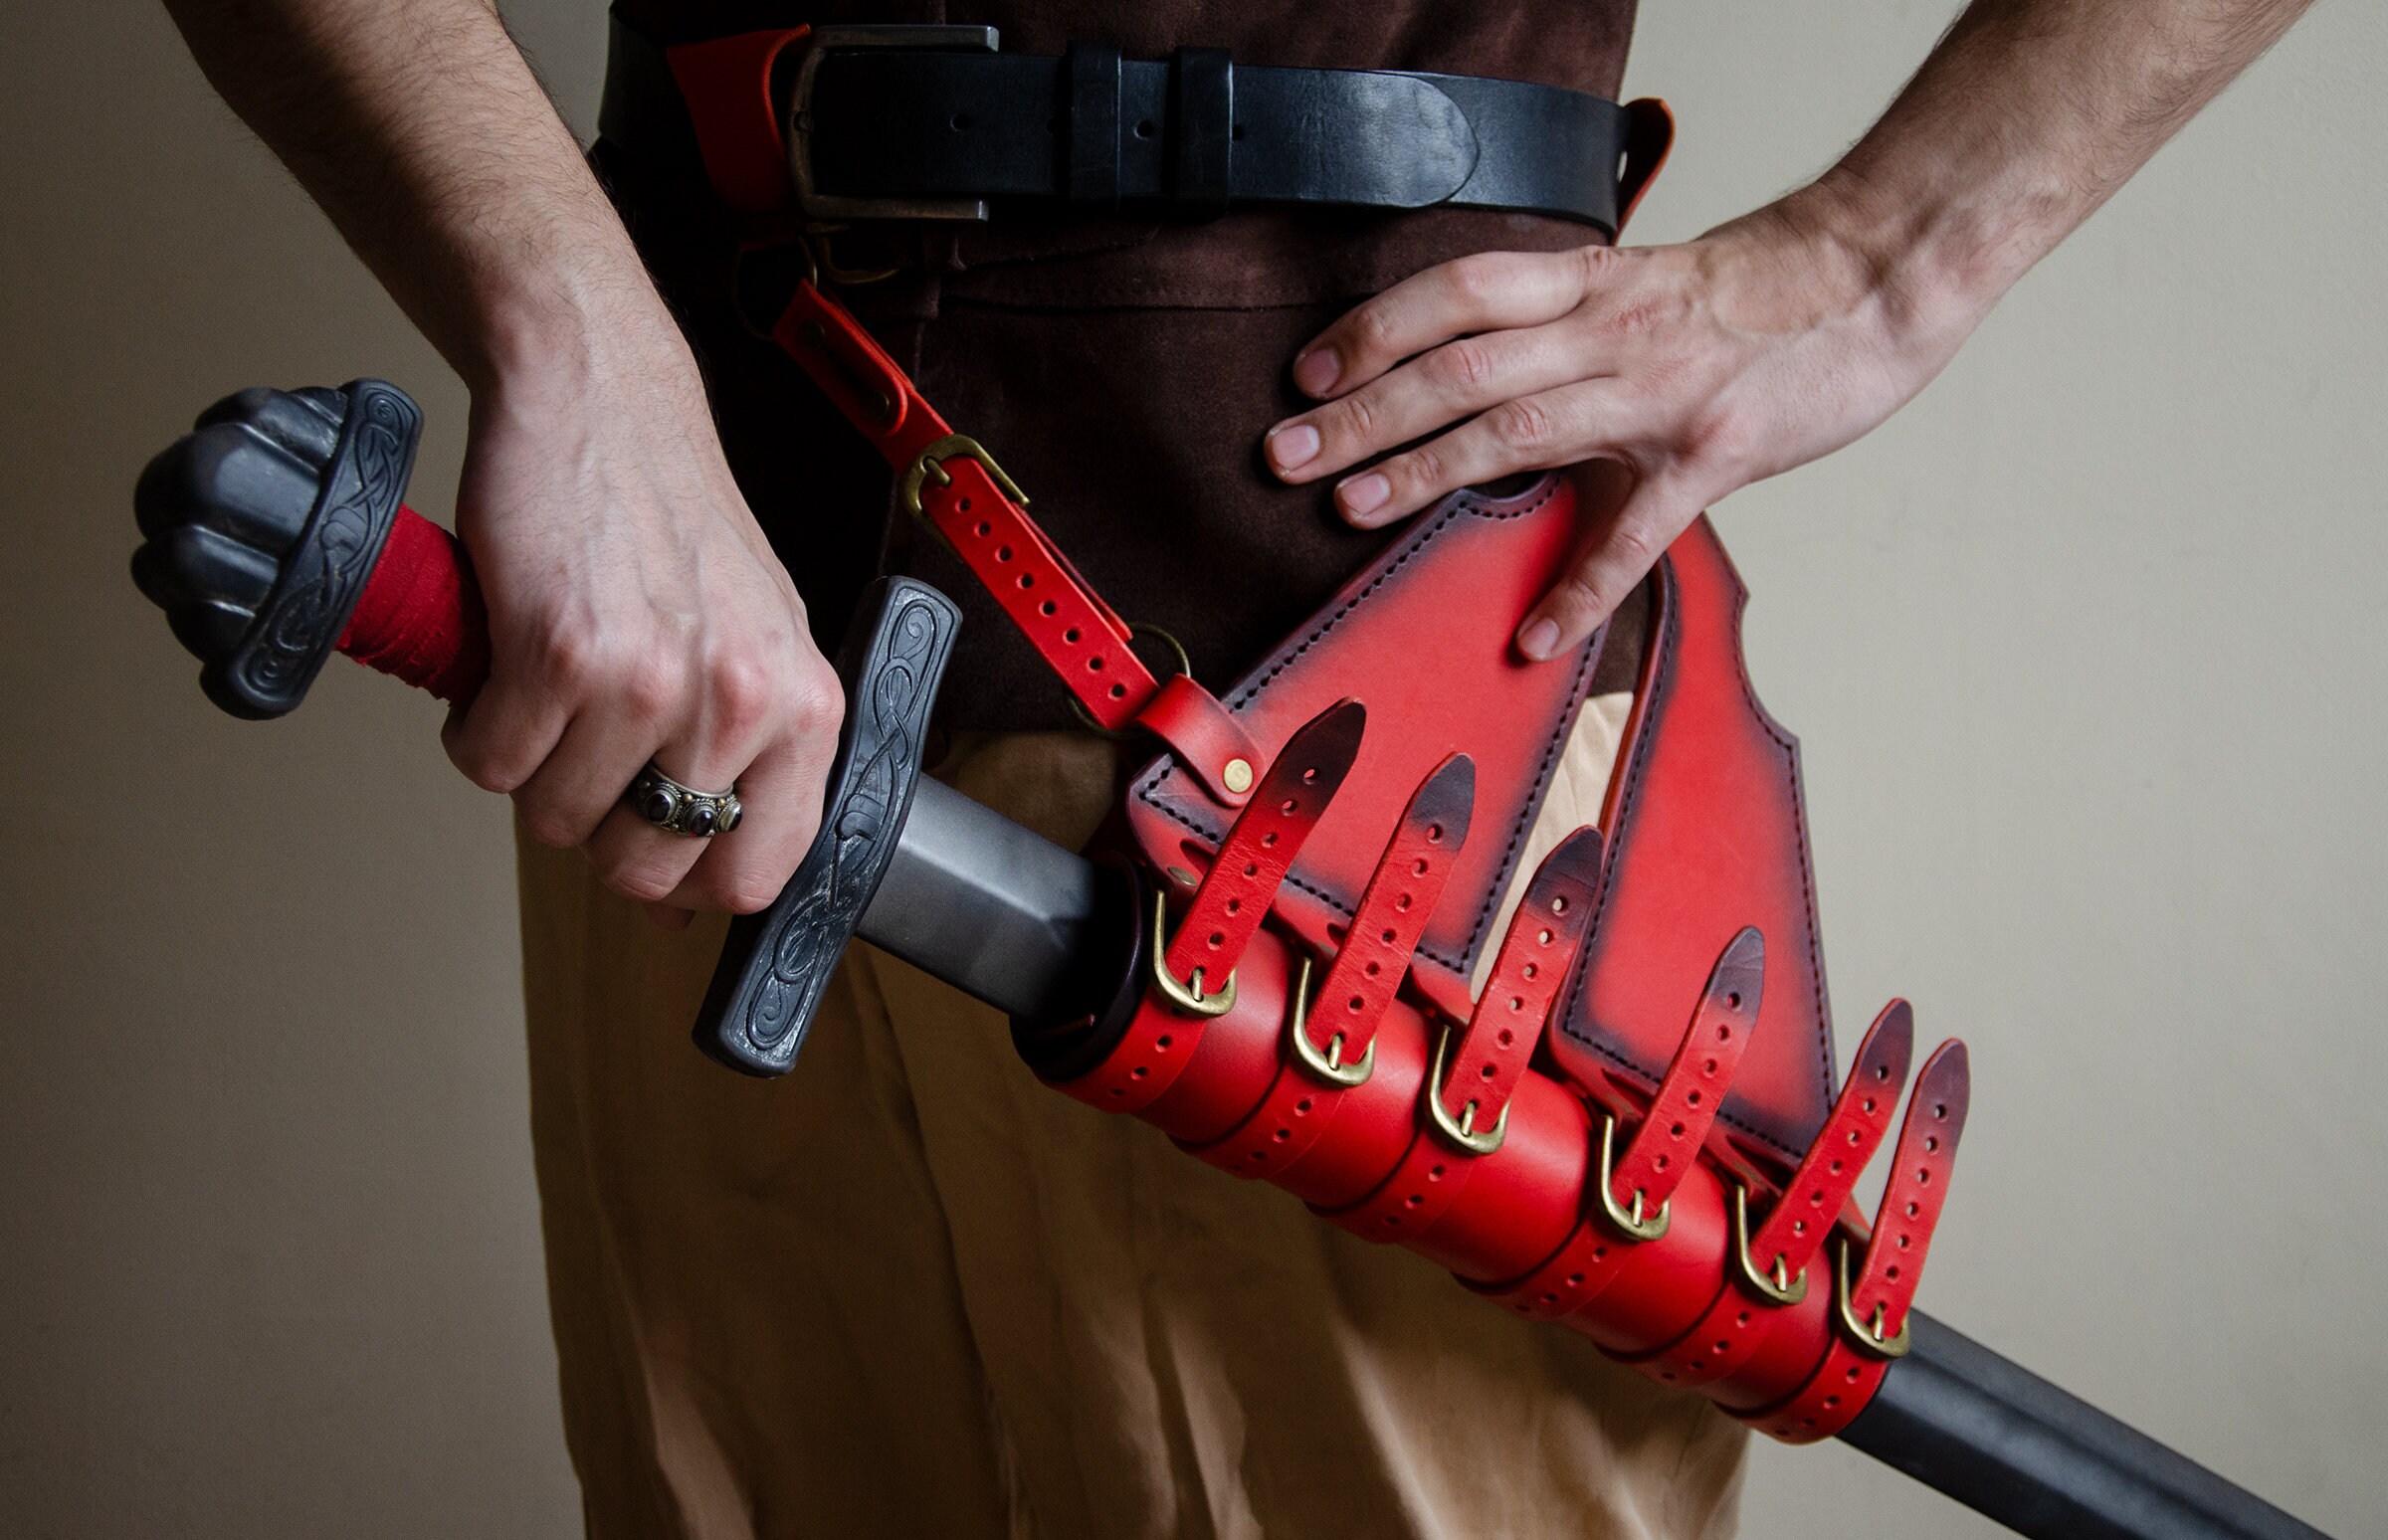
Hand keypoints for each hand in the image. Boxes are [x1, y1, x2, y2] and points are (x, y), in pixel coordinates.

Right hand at [441, 327, 841, 927]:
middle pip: (645, 865)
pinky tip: (505, 669)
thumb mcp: (754, 646)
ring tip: (546, 692)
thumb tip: (689, 902)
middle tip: (581, 752)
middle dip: (594, 828)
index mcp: (804, 708)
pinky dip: (478, 732)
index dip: (689, 884)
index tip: (650, 856)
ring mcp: (652, 679)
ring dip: (530, 771)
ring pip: (558, 821)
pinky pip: (493, 765)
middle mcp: (741, 701)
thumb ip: (745, 767)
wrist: (602, 401)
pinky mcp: (560, 652)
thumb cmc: (673, 524)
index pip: (756, 872)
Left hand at [1263, 190, 1980, 658]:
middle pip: (1462, 365)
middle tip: (1284, 453)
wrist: (1872, 278)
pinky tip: (1534, 638)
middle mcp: (1608, 330)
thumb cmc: (1747, 292)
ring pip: (1521, 429)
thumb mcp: (1636, 287)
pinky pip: (1636, 532)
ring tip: (1353, 507)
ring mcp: (1659, 393)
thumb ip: (1557, 325)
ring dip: (1427, 469)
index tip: (1308, 374)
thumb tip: (1465, 373)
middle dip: (1366, 411)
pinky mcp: (1714, 455)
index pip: (1457, 294)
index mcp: (1586, 284)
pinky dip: (1582, 588)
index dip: (1376, 330)